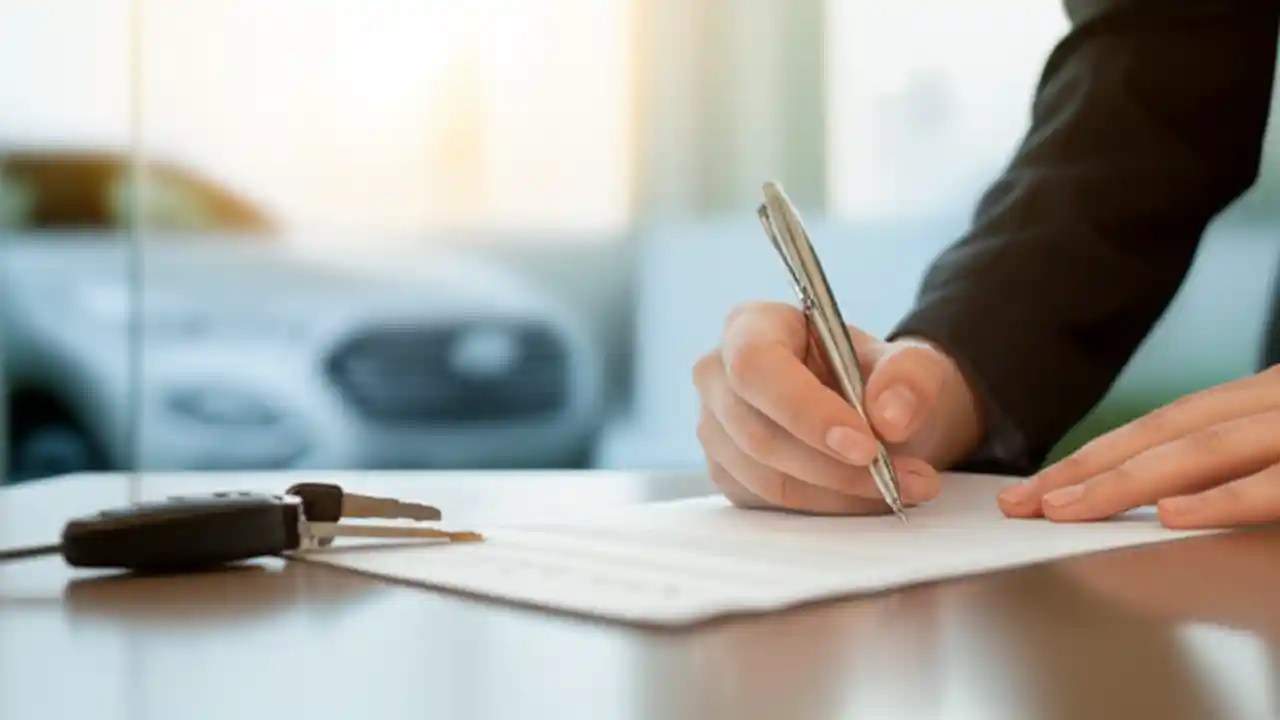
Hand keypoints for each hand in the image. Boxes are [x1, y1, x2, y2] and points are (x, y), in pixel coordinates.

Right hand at [693, 301, 983, 514]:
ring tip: (901, 487)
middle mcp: (718, 375)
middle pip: (756, 433)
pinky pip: (769, 503)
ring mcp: (715, 428)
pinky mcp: (726, 472)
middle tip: (903, 478)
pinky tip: (866, 496)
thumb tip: (890, 416)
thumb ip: (910, 377)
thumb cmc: (879, 378)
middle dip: (834, 466)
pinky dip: (826, 507)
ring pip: (765, 477)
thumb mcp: (912, 363)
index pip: (756, 366)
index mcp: (751, 326)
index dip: (805, 410)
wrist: (873, 413)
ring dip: (839, 493)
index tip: (865, 446)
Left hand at [998, 367, 1279, 527]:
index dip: (1094, 456)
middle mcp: (1277, 403)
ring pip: (1205, 449)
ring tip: (1063, 509)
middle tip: (1019, 503)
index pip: (1165, 426)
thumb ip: (1238, 465)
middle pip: (1165, 432)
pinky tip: (1172, 515)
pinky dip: (1224, 499)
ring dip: (1126, 480)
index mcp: (1265, 399)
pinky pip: (1277, 484)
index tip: (1036, 489)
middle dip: (1083, 468)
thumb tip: (1172, 500)